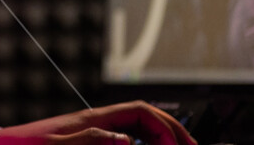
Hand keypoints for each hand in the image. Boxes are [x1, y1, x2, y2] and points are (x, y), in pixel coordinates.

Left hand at [0, 101, 196, 144]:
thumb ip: (91, 141)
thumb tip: (126, 141)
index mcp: (94, 119)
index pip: (141, 112)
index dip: (166, 126)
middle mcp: (96, 123)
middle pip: (144, 119)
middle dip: (170, 132)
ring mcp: (92, 133)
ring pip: (134, 131)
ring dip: (157, 139)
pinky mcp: (84, 142)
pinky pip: (120, 140)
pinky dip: (138, 144)